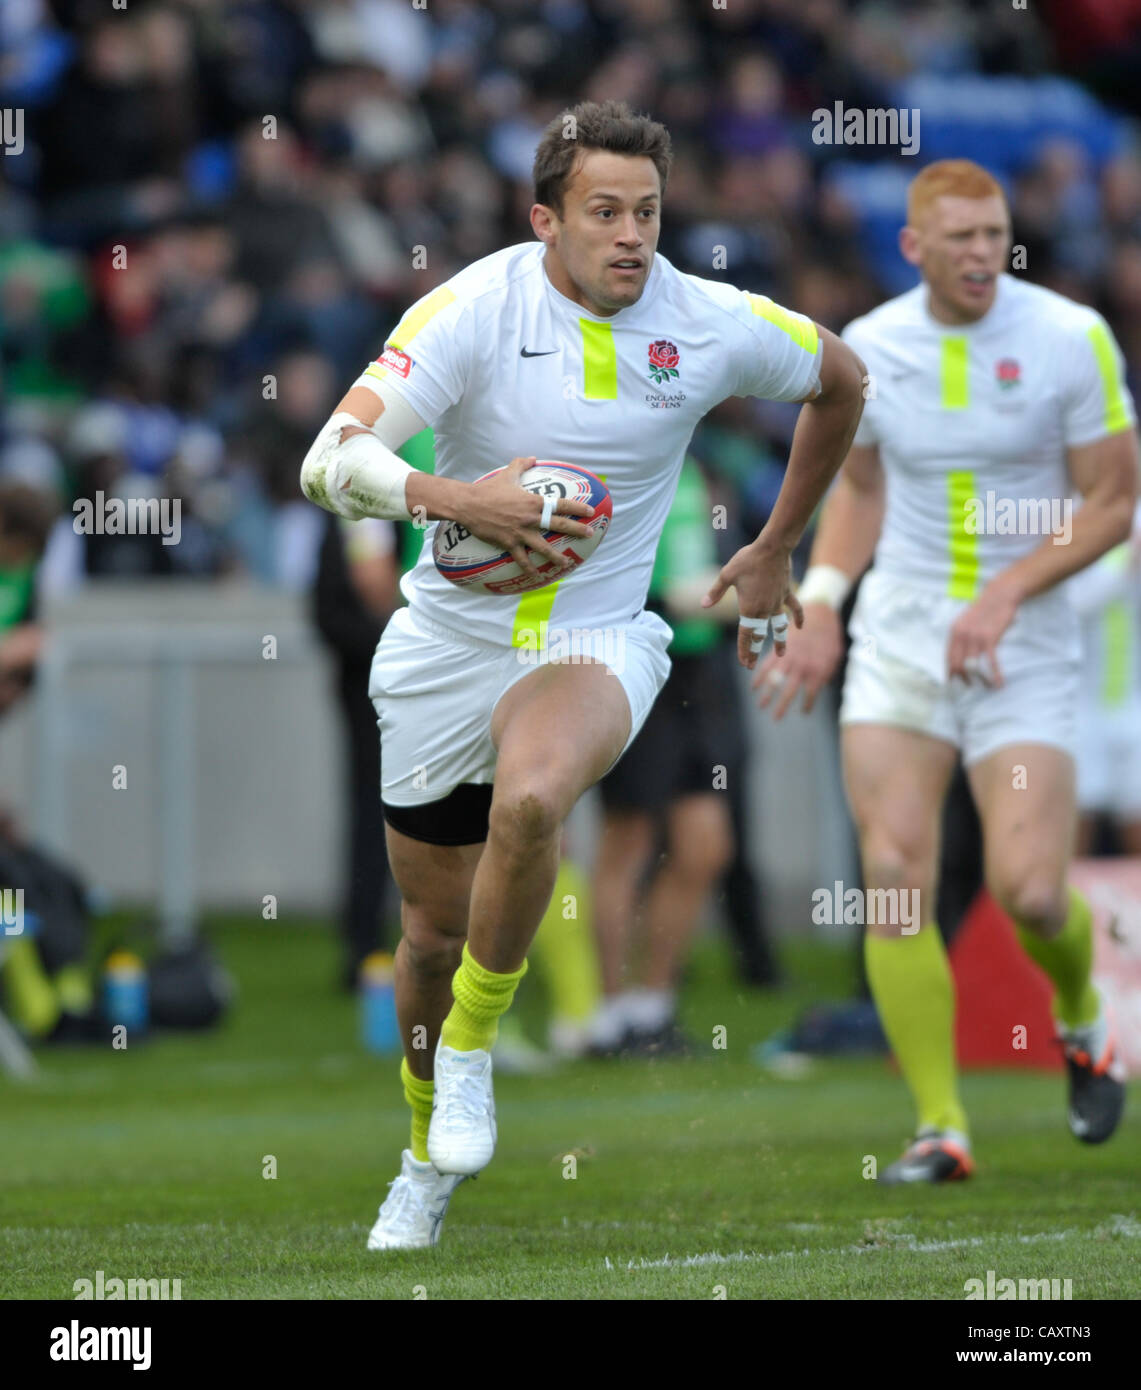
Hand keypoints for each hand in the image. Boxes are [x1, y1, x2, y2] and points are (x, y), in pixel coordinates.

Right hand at [457, 457, 594, 574]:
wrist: (469, 504)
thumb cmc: (488, 489)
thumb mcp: (507, 474)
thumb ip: (521, 465)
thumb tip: (532, 458)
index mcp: (534, 502)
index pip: (561, 504)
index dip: (578, 508)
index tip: (590, 511)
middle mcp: (531, 518)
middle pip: (559, 525)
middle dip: (577, 530)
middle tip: (590, 534)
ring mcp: (521, 532)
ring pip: (543, 548)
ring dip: (556, 557)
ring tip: (566, 562)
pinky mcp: (509, 543)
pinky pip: (522, 559)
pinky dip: (529, 568)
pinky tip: (536, 575)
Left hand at [703, 540, 802, 668]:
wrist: (772, 547)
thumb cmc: (748, 560)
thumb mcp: (727, 575)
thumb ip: (715, 592)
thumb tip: (704, 605)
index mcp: (749, 608)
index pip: (746, 636)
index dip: (744, 650)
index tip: (744, 663)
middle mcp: (765, 609)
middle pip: (760, 635)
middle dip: (754, 651)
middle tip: (751, 665)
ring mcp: (778, 602)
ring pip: (779, 627)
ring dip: (779, 641)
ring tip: (781, 655)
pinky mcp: (786, 593)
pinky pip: (794, 608)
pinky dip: (798, 618)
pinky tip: (799, 627)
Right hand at [753, 602, 843, 718]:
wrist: (820, 610)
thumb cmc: (830, 634)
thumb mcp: (835, 655)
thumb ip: (826, 672)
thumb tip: (820, 686)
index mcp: (818, 668)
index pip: (811, 693)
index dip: (807, 704)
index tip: (804, 712)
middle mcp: (801, 665)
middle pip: (789, 690)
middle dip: (782, 706)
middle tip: (776, 719)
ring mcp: (789, 657)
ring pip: (775, 679)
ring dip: (767, 693)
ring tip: (761, 706)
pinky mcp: (779, 648)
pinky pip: (767, 664)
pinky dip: (760, 676)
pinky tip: (754, 686)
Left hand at [947, 579, 1018, 687]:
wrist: (1000, 595)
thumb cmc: (985, 609)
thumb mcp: (966, 621)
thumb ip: (962, 636)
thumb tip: (960, 654)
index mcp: (954, 632)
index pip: (948, 658)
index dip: (950, 673)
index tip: (953, 684)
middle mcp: (961, 635)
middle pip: (957, 665)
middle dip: (963, 680)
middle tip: (971, 687)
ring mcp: (974, 637)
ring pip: (972, 667)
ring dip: (980, 680)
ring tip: (987, 687)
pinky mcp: (989, 638)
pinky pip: (989, 662)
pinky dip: (994, 675)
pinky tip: (999, 683)